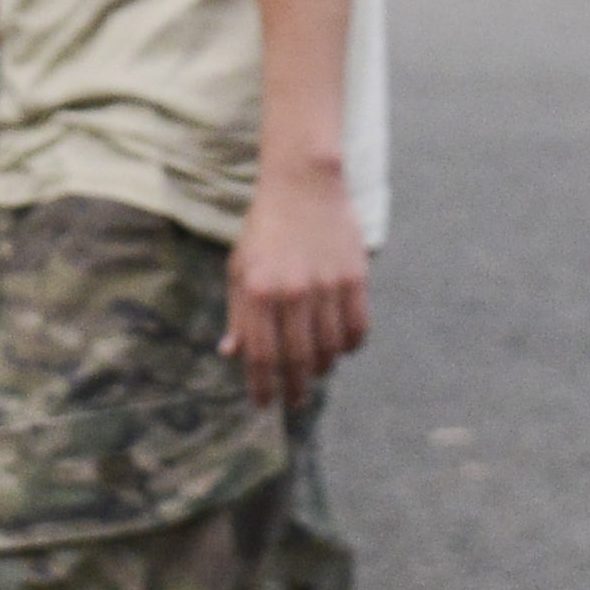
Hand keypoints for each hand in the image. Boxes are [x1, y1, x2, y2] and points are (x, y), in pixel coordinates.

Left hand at [223, 163, 370, 411]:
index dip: (262, 387)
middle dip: (295, 389)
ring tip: (316, 371)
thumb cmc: (265, 229)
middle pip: (298, 360)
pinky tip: (340, 347)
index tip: (264, 404)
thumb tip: (232, 354)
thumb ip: (237, 314)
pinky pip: (357, 328)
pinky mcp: (354, 278)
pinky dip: (350, 346)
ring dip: (323, 368)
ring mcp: (326, 285)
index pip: (261, 356)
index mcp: (257, 291)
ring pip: (330, 349)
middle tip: (295, 401)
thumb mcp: (239, 267)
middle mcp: (292, 292)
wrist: (303, 185)